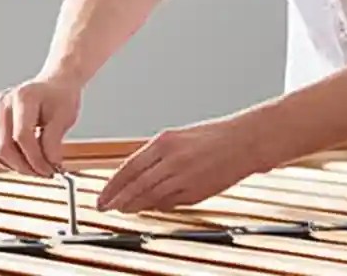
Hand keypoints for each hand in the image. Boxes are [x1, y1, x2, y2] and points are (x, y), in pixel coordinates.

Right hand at [0, 75, 80, 177]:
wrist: (55, 84)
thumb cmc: (60, 97)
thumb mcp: (64, 118)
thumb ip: (54, 142)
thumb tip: (50, 165)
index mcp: (23, 97)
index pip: (22, 136)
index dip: (36, 158)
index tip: (52, 170)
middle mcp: (3, 103)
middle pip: (4, 146)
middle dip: (25, 166)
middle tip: (45, 173)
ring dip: (19, 166)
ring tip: (40, 167)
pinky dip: (13, 161)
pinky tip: (30, 160)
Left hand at [95, 114, 269, 212]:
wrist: (244, 142)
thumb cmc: (213, 136)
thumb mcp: (179, 137)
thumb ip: (156, 156)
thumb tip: (135, 175)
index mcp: (165, 142)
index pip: (129, 167)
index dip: (112, 184)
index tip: (102, 194)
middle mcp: (173, 160)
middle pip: (136, 185)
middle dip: (118, 199)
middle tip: (105, 206)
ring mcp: (185, 178)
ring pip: (151, 197)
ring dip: (134, 205)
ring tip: (123, 209)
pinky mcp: (196, 192)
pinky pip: (170, 204)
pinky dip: (157, 206)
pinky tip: (149, 207)